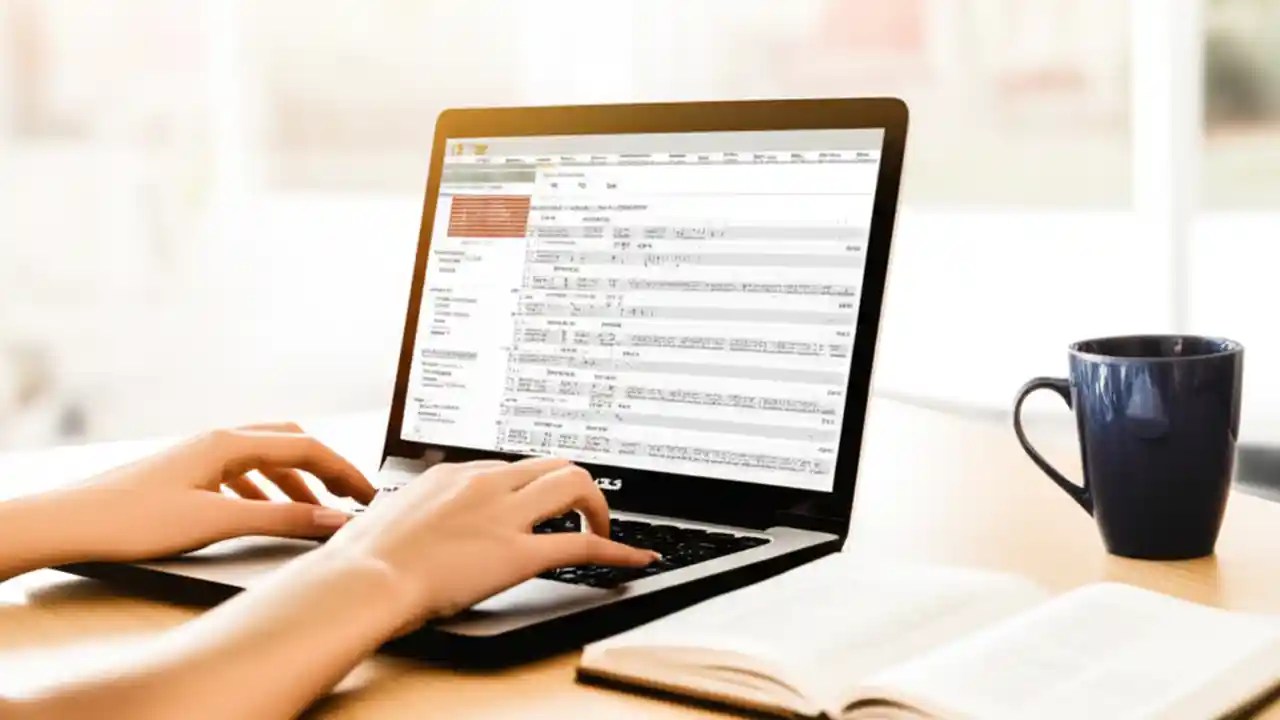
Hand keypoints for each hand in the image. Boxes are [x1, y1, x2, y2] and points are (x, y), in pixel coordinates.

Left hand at [46, 422, 375, 562]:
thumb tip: (330, 518)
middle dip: (324, 468)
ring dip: (295, 482)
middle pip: (288, 443)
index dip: (343, 471)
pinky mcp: (186, 474)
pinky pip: (240, 474)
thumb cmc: (132, 518)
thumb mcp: (216, 520)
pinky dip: (264, 491)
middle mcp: (217, 440)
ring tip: (313, 511)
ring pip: (264, 459)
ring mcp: (200, 456)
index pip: (305, 447)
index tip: (368, 494)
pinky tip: (264, 513)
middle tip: (349, 494)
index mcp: (228, 442)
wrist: (70, 523)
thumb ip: (279, 519)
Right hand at [321, 456, 657, 623]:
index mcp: (453, 474)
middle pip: (552, 464)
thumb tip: (405, 524)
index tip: (540, 502)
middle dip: (575, 487)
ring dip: (597, 507)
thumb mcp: (389, 516)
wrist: (363, 579)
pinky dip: (617, 550)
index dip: (533, 488)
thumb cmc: (363, 557)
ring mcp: (504, 515)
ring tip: (603, 530)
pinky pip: (582, 545)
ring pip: (574, 486)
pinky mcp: (518, 553)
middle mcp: (485, 483)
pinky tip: (633, 558)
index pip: (511, 468)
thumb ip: (412, 514)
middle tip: (582, 514)